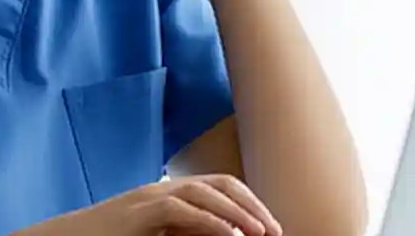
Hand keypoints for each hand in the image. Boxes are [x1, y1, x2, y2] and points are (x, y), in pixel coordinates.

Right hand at [11, 175, 282, 235]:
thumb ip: (187, 235)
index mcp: (169, 193)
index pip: (219, 186)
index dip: (248, 201)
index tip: (270, 227)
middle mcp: (162, 188)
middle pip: (218, 184)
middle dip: (252, 204)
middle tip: (275, 230)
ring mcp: (149, 198)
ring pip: (204, 193)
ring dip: (239, 212)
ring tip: (262, 232)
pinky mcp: (139, 213)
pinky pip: (182, 211)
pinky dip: (211, 222)